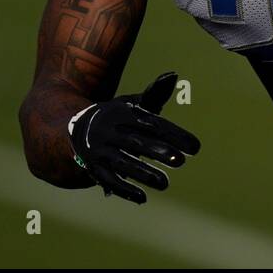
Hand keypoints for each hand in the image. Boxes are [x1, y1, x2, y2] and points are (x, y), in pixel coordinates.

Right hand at [68, 72, 200, 203]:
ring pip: (122, 163)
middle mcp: (109, 131)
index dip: (174, 135)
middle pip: (136, 142)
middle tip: (180, 162)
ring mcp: (99, 151)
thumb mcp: (133, 104)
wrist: (76, 128)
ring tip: (165, 183)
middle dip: (159, 152)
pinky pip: (108, 180)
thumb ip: (155, 94)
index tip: (196, 148)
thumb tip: (173, 75)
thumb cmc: (118, 116)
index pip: (152, 124)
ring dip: (144, 174)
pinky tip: (143, 198)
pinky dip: (124, 190)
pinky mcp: (93, 168)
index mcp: (123, 114)